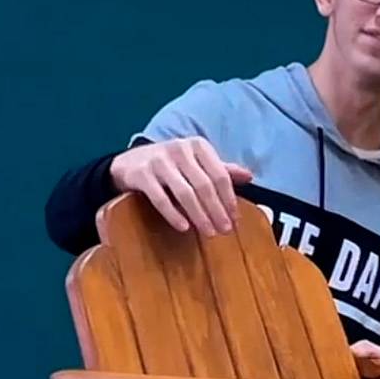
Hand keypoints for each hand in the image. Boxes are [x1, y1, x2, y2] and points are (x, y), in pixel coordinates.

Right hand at [109, 137, 251, 236]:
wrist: (130, 162)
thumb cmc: (172, 165)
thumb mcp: (197, 162)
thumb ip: (221, 170)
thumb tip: (249, 176)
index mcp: (198, 146)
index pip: (220, 175)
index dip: (229, 199)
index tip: (236, 220)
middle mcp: (179, 149)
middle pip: (205, 185)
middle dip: (217, 211)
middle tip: (225, 231)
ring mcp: (159, 160)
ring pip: (185, 193)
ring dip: (200, 215)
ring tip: (209, 233)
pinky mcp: (141, 174)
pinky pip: (160, 198)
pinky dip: (173, 214)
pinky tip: (184, 227)